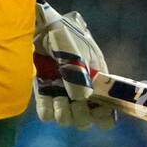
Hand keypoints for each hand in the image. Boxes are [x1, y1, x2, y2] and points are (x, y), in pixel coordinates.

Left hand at [33, 0, 116, 128]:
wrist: (38, 25)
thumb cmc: (63, 34)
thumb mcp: (73, 49)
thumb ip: (78, 73)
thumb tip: (82, 98)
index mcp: (97, 82)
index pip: (107, 112)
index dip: (104, 116)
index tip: (97, 108)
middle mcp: (81, 92)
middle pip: (86, 121)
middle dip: (82, 116)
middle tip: (76, 103)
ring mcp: (62, 93)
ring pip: (67, 120)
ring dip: (64, 114)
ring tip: (59, 97)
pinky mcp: (43, 93)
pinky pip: (46, 115)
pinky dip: (48, 110)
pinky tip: (48, 96)